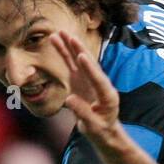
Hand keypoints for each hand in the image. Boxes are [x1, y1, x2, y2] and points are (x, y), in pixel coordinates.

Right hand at [53, 31, 121, 145]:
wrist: (103, 130)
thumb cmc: (101, 130)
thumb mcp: (93, 126)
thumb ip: (83, 113)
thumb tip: (69, 99)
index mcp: (107, 95)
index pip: (98, 79)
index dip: (90, 68)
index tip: (81, 56)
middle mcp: (99, 83)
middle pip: (89, 64)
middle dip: (79, 49)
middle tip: (69, 36)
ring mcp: (89, 79)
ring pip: (78, 60)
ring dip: (69, 46)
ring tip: (59, 32)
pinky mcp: (80, 79)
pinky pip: (70, 64)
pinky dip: (64, 52)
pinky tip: (56, 41)